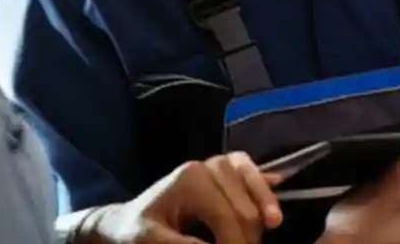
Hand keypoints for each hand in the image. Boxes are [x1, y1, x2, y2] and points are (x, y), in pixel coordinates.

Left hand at [69, 152, 283, 243]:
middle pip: (245, 207)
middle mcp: (210, 165)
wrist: (127, 219)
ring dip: (265, 213)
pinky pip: (255, 175)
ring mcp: (221, 163)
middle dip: (249, 237)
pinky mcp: (228, 166)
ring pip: (256, 187)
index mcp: (192, 180)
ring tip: (269, 233)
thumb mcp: (149, 241)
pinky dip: (266, 191)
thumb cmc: (136, 230)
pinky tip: (272, 211)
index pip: (227, 217)